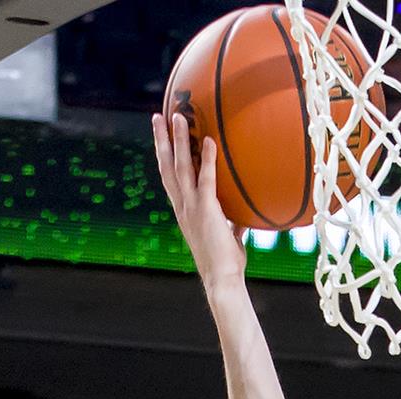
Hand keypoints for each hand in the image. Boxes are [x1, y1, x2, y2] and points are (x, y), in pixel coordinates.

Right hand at [151, 112, 247, 287]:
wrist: (221, 279)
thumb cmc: (225, 262)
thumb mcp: (227, 236)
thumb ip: (230, 222)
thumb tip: (241, 215)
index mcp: (183, 210)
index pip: (169, 177)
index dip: (163, 155)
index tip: (161, 136)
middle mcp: (182, 205)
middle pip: (166, 166)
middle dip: (162, 140)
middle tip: (159, 115)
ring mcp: (191, 207)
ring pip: (180, 167)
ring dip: (178, 140)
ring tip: (179, 116)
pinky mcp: (206, 211)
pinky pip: (205, 179)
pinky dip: (206, 159)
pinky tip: (209, 141)